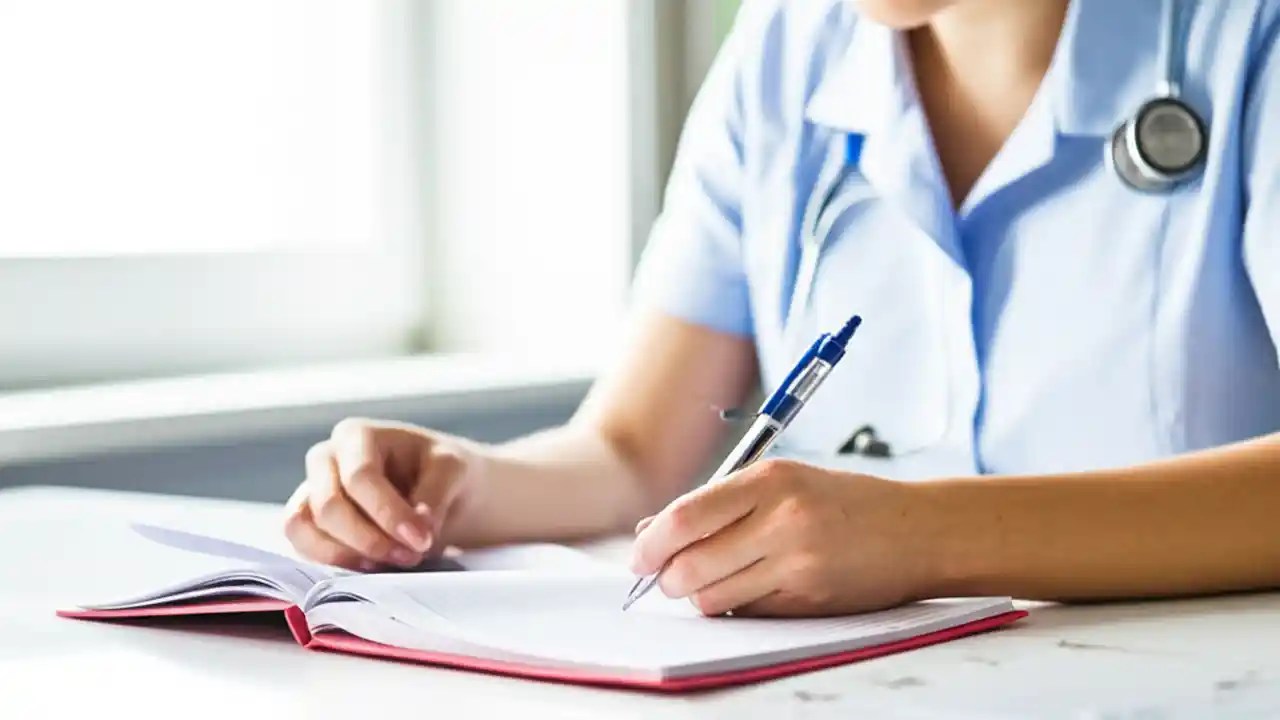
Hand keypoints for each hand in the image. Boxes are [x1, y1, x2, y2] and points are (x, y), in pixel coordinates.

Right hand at [283, 418, 486, 570]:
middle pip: (330, 507)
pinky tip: (370, 566)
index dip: (389, 514)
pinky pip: (302, 545)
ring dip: (349, 555)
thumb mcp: (452, 470)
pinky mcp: (307, 522)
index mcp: (357, 435)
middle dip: (371, 540)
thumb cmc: (440, 471)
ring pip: (306, 529)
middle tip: (411, 556)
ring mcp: (311, 490)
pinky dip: (332, 562)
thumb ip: (434, 496)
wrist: (439, 489)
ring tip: (391, 563)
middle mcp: (325, 458)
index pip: (360, 477)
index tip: (422, 541)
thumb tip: (418, 529)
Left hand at [629, 459, 940, 616]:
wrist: (917, 530)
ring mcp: (797, 564)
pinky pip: (747, 613)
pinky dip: (736, 606)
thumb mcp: (782, 482)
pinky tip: (751, 587)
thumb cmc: (843, 502)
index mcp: (769, 481)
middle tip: (668, 576)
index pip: (684, 518)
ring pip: (713, 597)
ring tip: (713, 579)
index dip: (650, 543)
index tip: (639, 555)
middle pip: (690, 565)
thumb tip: (649, 532)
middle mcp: (782, 520)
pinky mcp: (809, 600)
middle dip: (667, 577)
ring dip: (700, 595)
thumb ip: (717, 504)